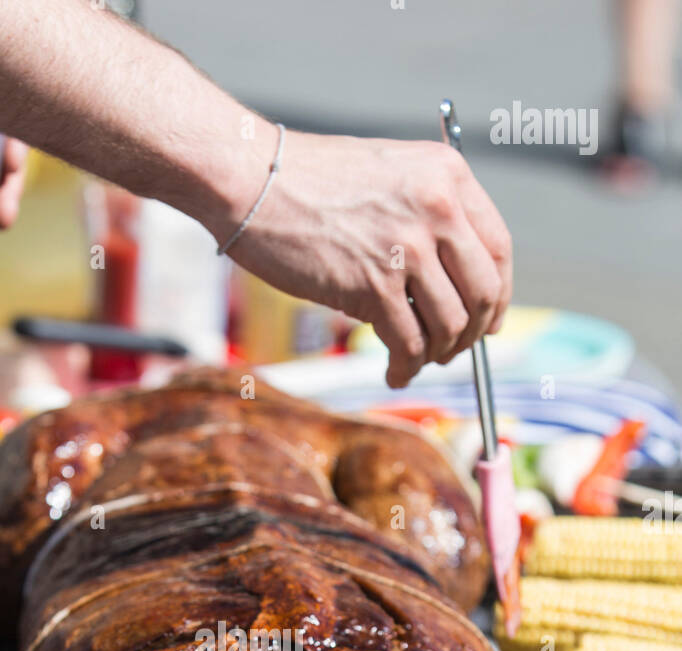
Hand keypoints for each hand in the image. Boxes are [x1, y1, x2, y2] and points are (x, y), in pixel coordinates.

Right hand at [227, 128, 512, 386]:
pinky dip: (405, 367)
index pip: (499, 248)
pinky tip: (394, 372)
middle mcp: (437, 208)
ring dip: (437, 354)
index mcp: (448, 175)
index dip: (499, 295)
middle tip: (452, 350)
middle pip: (482, 292)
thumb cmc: (311, 181)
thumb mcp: (391, 175)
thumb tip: (452, 283)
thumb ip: (428, 215)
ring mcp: (407, 248)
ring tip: (417, 361)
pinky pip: (408, 343)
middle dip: (472, 333)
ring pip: (450, 324)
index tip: (489, 320)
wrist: (253, 177)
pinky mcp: (373, 285)